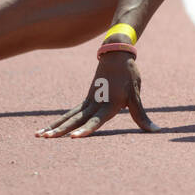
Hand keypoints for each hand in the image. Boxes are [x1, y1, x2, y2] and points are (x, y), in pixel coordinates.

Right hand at [36, 50, 160, 137]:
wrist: (116, 54)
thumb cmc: (128, 76)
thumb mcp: (136, 96)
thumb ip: (141, 117)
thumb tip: (156, 131)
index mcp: (109, 104)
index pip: (96, 121)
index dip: (86, 131)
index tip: (74, 138)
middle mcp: (95, 104)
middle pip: (75, 120)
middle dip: (60, 130)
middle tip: (46, 139)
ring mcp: (88, 101)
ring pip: (68, 117)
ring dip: (54, 126)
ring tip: (38, 136)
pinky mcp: (85, 100)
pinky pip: (70, 113)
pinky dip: (59, 121)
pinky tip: (48, 129)